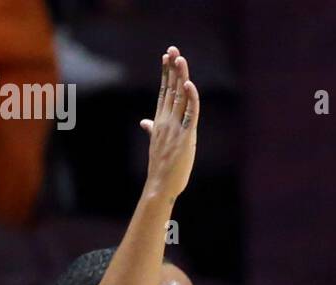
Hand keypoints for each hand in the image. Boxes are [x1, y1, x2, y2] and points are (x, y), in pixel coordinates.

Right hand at [139, 47, 198, 199]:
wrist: (160, 185)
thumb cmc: (161, 167)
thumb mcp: (156, 143)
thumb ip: (151, 129)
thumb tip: (144, 122)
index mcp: (160, 121)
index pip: (163, 92)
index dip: (166, 74)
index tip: (166, 57)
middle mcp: (165, 121)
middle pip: (170, 90)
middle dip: (172, 69)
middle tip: (173, 49)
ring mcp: (174, 128)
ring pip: (179, 98)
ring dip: (180, 77)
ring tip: (180, 59)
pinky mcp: (185, 138)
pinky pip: (190, 115)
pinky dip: (191, 100)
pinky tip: (190, 85)